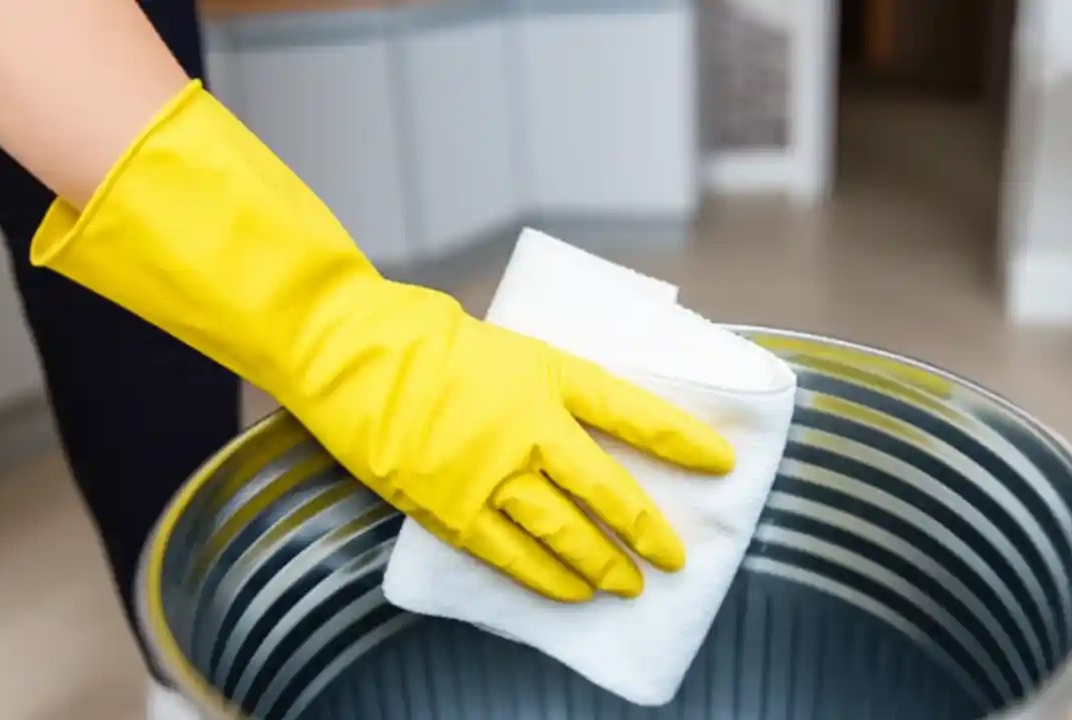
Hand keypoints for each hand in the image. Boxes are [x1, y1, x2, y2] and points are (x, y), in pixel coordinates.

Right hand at [305, 291, 734, 600]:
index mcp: (548, 374)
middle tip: (676, 557)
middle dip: (647, 529)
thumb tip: (596, 417)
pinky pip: (509, 555)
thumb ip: (553, 382)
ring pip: (564, 532)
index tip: (722, 462)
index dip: (682, 439)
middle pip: (606, 489)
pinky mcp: (450, 508)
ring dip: (602, 563)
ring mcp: (490, 473)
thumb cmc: (424, 337)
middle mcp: (529, 428)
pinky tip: (572, 594)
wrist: (349, 353)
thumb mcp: (509, 343)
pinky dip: (545, 579)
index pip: (634, 411)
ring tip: (629, 585)